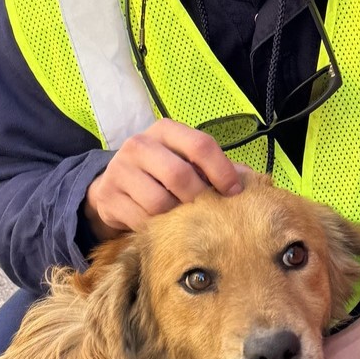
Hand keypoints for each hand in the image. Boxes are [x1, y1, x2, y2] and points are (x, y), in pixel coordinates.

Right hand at [83, 118, 248, 239]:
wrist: (111, 185)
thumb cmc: (160, 172)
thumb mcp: (184, 160)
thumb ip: (214, 167)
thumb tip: (251, 181)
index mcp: (165, 130)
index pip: (200, 145)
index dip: (222, 170)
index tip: (234, 192)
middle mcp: (140, 145)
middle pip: (179, 175)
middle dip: (198, 198)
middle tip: (206, 211)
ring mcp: (120, 170)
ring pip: (159, 202)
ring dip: (176, 216)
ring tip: (182, 218)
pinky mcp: (108, 197)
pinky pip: (141, 220)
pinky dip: (157, 228)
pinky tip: (162, 226)